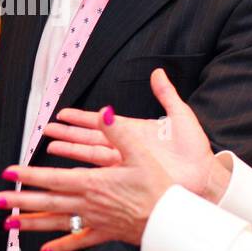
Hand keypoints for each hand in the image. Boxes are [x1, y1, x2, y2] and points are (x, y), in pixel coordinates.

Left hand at [0, 69, 227, 250]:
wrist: (173, 222)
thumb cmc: (159, 186)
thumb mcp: (140, 154)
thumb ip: (118, 132)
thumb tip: (103, 111)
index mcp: (93, 182)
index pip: (53, 178)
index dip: (30, 175)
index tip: (9, 172)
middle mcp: (89, 204)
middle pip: (48, 201)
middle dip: (19, 200)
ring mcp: (95, 221)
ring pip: (57, 222)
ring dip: (32, 223)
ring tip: (8, 225)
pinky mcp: (104, 234)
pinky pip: (79, 241)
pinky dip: (62, 245)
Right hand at [42, 68, 227, 200]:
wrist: (204, 176)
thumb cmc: (195, 151)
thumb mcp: (181, 116)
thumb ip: (166, 95)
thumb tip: (158, 73)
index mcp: (135, 131)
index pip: (101, 122)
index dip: (81, 117)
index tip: (63, 114)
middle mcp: (126, 147)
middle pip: (89, 138)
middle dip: (67, 134)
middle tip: (47, 130)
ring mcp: (125, 163)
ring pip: (89, 154)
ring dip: (70, 150)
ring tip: (50, 147)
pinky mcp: (128, 177)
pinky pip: (100, 173)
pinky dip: (84, 172)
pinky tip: (69, 172)